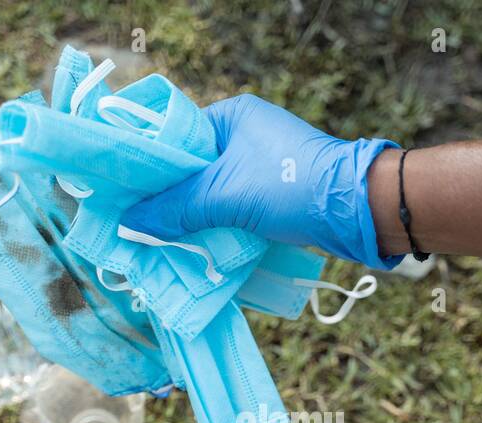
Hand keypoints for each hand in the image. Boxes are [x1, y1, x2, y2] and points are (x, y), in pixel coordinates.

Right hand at [120, 93, 400, 269]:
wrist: (356, 211)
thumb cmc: (291, 187)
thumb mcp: (225, 195)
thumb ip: (175, 209)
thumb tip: (129, 226)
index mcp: (231, 117)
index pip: (175, 139)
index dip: (149, 169)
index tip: (125, 196)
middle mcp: (246, 135)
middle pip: (191, 170)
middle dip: (169, 200)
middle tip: (138, 225)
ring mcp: (262, 165)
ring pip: (211, 193)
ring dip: (192, 218)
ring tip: (160, 242)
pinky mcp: (274, 195)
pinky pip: (232, 208)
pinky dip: (216, 226)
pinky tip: (196, 247)